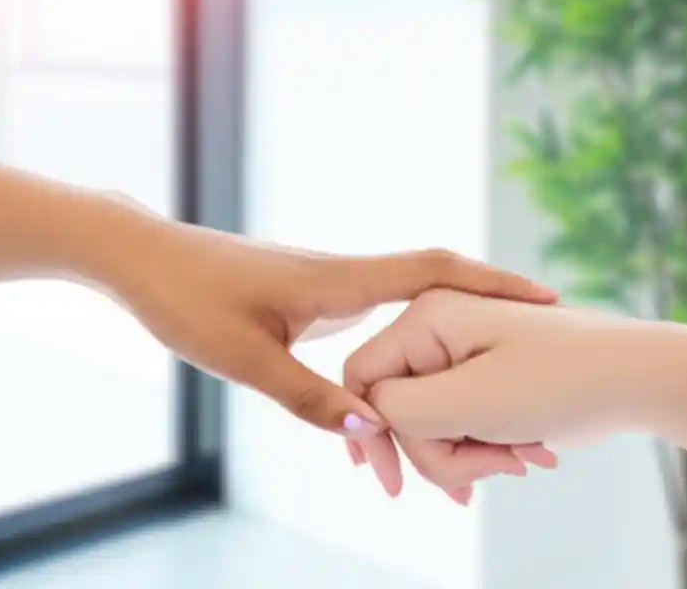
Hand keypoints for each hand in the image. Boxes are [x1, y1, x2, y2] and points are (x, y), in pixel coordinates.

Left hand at [93, 208, 556, 436]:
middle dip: (491, 302)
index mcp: (339, 280)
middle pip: (437, 279)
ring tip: (497, 348)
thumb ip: (309, 397)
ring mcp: (330, 280)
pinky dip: (415, 325)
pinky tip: (421, 355)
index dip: (494, 284)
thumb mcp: (244, 358)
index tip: (546, 296)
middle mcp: (344, 273)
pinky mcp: (312, 293)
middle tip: (542, 327)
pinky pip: (381, 306)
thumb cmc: (186, 299)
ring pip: (409, 295)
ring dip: (455, 315)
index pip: (436, 272)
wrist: (140, 257)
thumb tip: (375, 429)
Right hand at [344, 289, 661, 501]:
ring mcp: (463, 354)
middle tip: (494, 469)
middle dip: (443, 452)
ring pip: (433, 425)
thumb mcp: (467, 401)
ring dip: (472, 455)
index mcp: (427, 316)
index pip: (363, 380)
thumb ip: (399, 410)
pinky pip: (463, 424)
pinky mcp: (486, 379)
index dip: (371, 435)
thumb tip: (369, 419)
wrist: (637, 377)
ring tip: (520, 459)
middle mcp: (439, 328)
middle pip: (400, 412)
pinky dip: (490, 448)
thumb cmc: (560, 381)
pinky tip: (528, 454)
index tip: (394, 484)